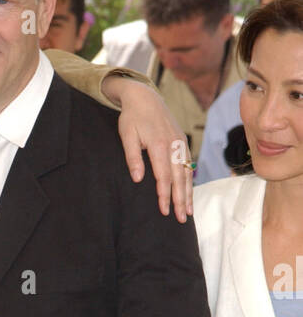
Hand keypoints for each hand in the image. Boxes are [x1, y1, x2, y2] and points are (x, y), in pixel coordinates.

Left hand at [102, 75, 192, 223]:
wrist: (145, 97)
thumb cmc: (132, 117)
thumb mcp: (127, 135)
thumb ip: (132, 157)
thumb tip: (137, 178)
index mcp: (159, 145)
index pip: (163, 177)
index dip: (164, 195)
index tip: (164, 211)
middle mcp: (174, 145)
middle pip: (179, 178)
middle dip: (180, 200)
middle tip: (181, 219)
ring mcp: (180, 144)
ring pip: (187, 173)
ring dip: (188, 193)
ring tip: (188, 211)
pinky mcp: (182, 142)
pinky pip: (189, 165)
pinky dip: (190, 181)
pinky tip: (189, 192)